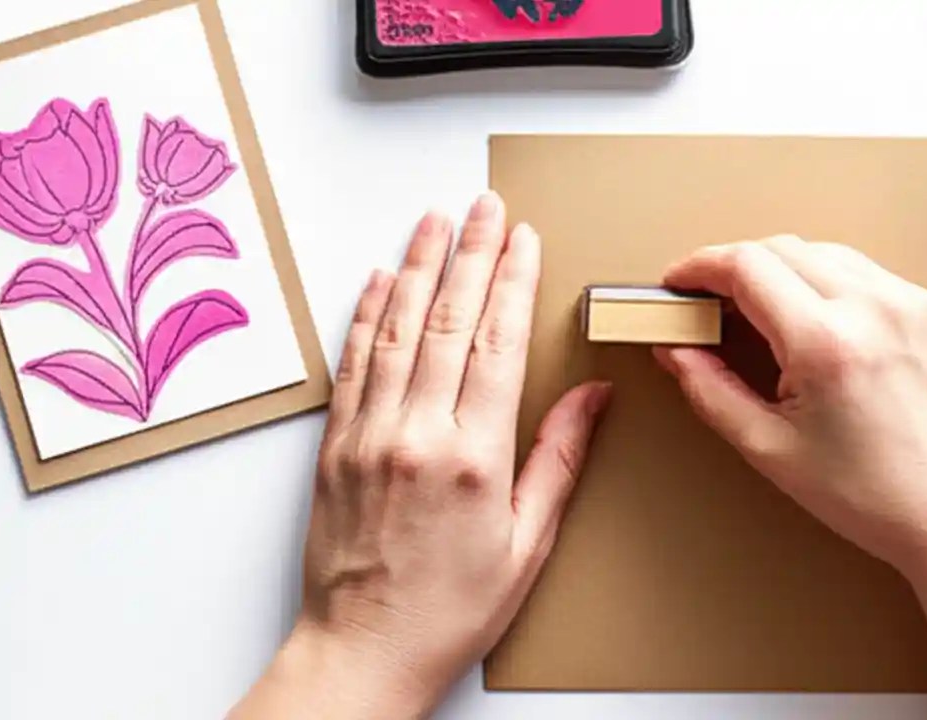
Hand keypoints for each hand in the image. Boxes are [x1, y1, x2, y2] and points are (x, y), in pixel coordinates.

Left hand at [231, 193, 610, 718]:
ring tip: (432, 220)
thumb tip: (592, 397)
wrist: (362, 651)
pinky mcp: (334, 446)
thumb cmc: (450, 610)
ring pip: (395, 329)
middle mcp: (416, 435)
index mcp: (474, 459)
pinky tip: (375, 279)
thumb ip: (558, 459)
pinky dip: (364, 315)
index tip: (523, 239)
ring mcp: (368, 435)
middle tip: (483, 205)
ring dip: (415, 266)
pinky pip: (352, 364)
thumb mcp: (528, 544)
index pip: (498, 344)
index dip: (512, 282)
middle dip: (469, 253)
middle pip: (447, 320)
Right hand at [654, 236, 926, 581]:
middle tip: (708, 303)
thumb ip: (711, 390)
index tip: (680, 282)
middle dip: (734, 266)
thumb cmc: (871, 496)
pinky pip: (861, 271)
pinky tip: (809, 320)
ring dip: (779, 269)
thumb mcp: (770, 449)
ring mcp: (908, 304)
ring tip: (756, 313)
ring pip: (821, 252)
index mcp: (827, 343)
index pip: (747, 265)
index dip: (701, 265)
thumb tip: (676, 351)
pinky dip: (823, 281)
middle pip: (780, 248)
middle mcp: (873, 308)